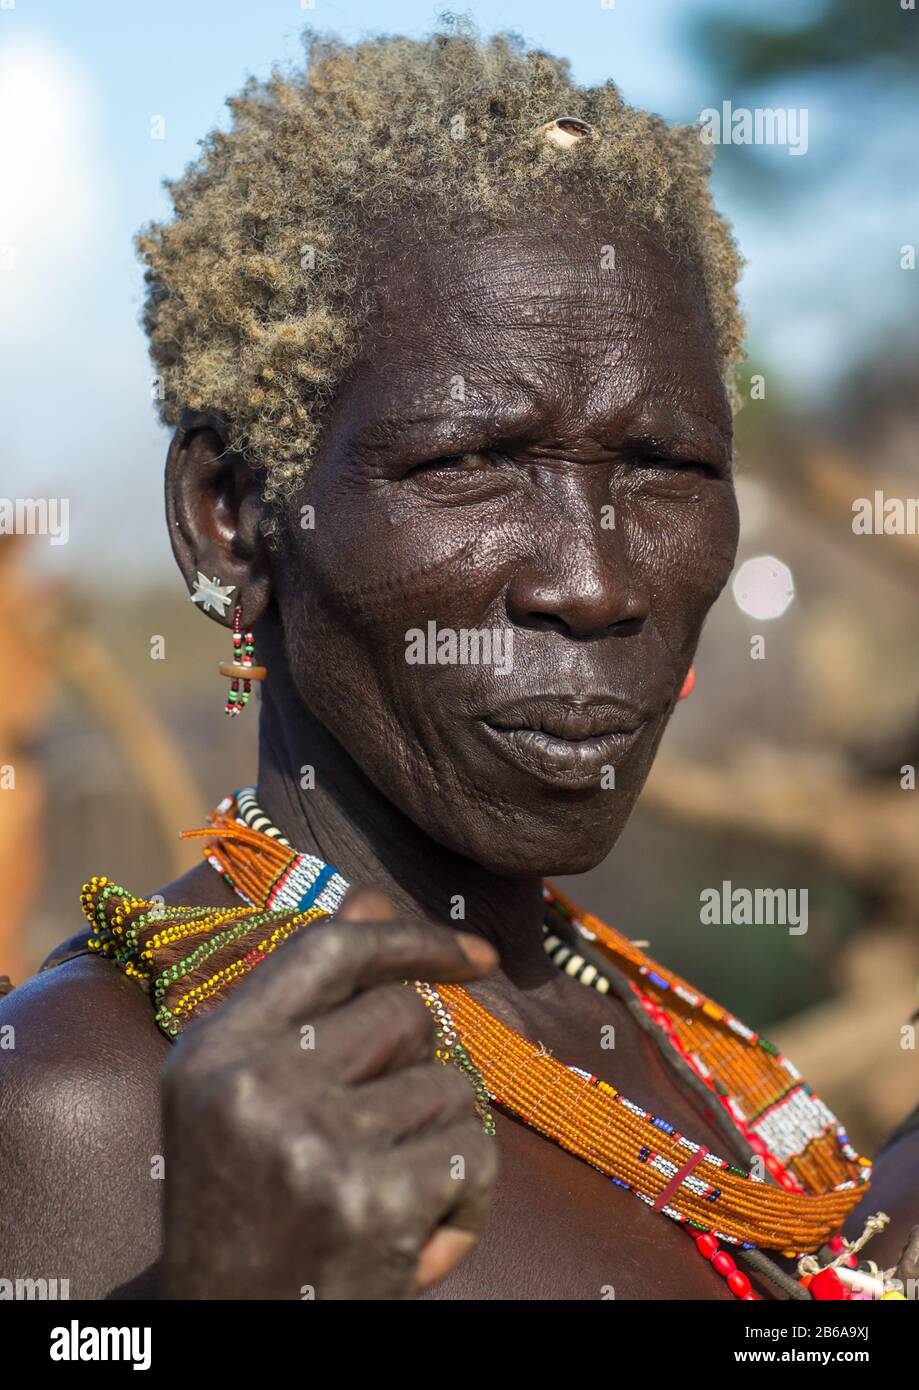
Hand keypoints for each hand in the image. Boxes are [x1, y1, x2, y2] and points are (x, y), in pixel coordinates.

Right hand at [159, 888, 498, 1298]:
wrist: (225, 1329)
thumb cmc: (243, 1197)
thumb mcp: (240, 1089)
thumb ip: (301, 995)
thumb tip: (370, 899)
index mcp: (216, 1047)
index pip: (330, 949)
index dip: (411, 938)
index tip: (475, 956)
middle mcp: (257, 1084)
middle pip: (407, 1013)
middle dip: (418, 1067)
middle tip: (375, 1134)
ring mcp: (315, 1142)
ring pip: (448, 1084)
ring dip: (436, 1138)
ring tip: (382, 1190)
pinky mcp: (372, 1202)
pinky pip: (472, 1152)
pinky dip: (465, 1196)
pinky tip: (414, 1235)